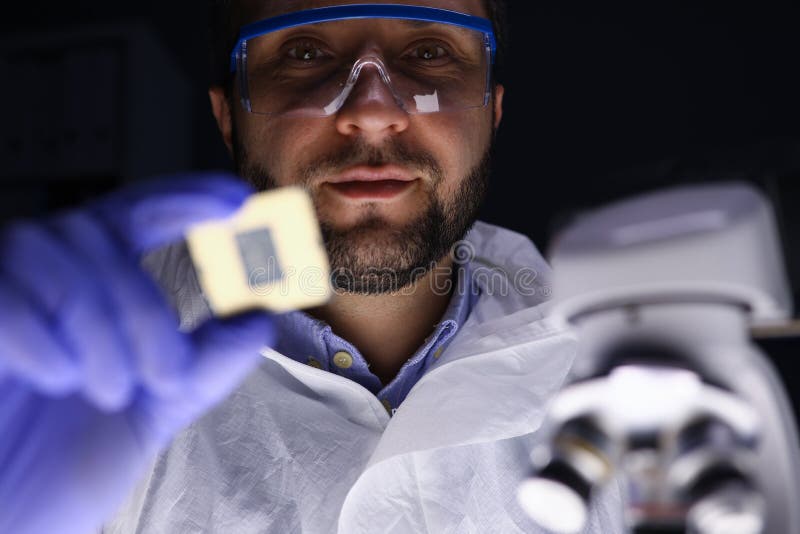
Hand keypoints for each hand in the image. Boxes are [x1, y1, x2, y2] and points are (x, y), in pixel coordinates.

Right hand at [0, 174, 274, 533]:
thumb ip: (207, 361)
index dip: (185, 198)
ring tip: (112, 391)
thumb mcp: (156, 408)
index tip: (237, 200)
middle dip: (144, 307)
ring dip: (100, 327)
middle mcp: (42, 281)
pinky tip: (57, 378)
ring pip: (55, 256)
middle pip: (100, 236)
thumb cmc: (65, 466)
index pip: (137, 215)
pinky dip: (43, 336)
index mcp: (91, 290)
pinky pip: (4, 297)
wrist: (8, 522)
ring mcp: (0, 297)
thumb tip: (261, 316)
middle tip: (164, 377)